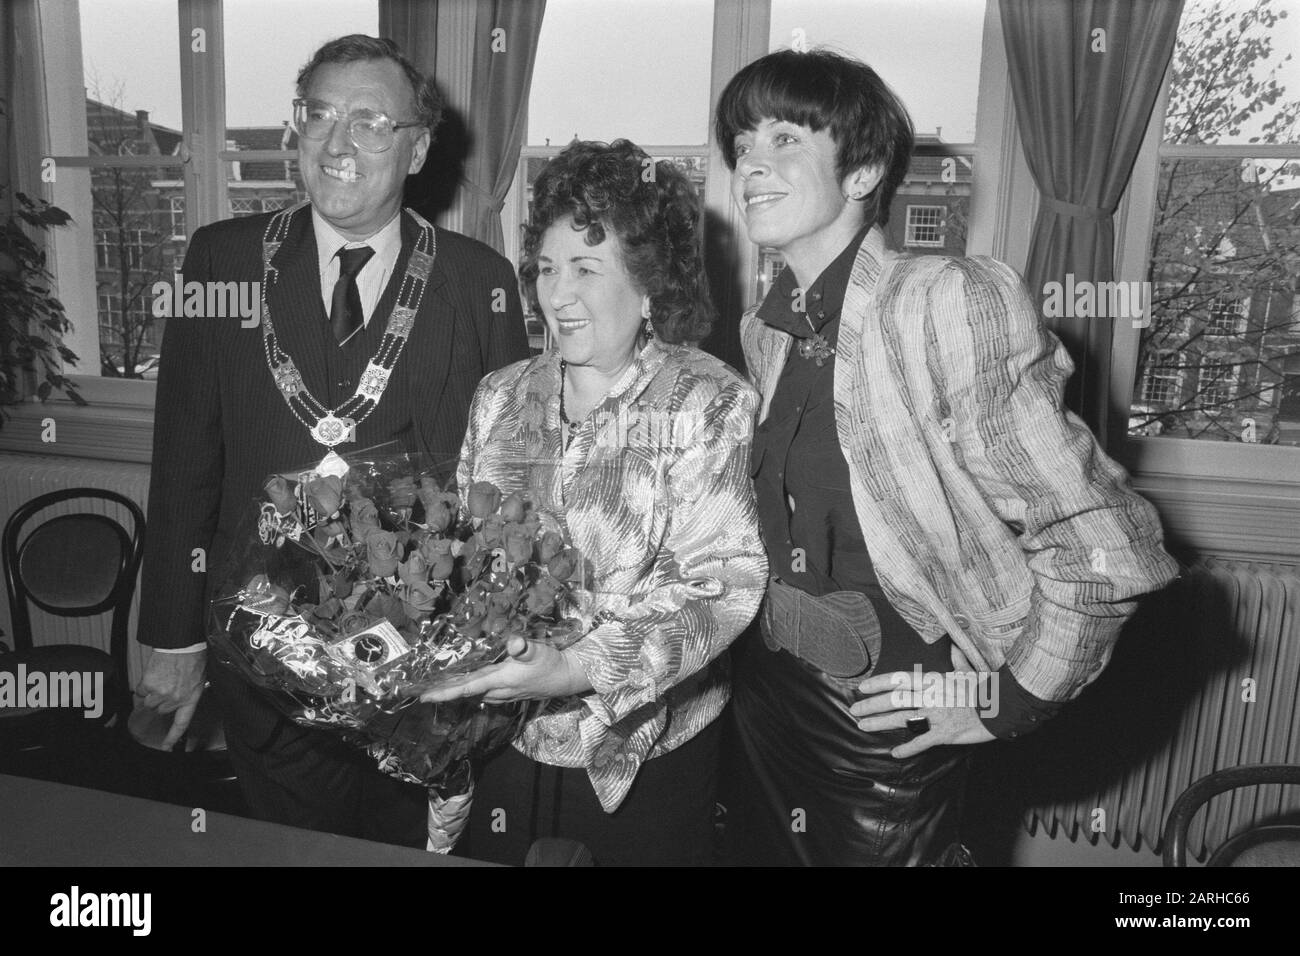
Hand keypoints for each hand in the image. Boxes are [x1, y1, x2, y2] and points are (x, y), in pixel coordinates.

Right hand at [135, 647, 206, 749]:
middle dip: (162, 700)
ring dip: (152, 692)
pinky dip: (144, 684)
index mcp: (191, 698)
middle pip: (161, 710)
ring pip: (149, 701)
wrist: (182, 643)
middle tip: (167, 685)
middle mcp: (176, 699)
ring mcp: (161, 693)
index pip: (181, 723)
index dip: (173, 737)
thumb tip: (183, 697)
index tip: (166, 747)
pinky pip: (140, 690)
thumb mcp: (199, 678)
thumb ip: (190, 692)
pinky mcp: (149, 685)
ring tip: (162, 678)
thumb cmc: (193, 656)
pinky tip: (155, 673)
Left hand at [419, 637, 591, 703]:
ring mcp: (505, 694)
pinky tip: (470, 687)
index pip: (467, 687)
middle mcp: (498, 690)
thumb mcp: (538, 651)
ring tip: (441, 688)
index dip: (445, 692)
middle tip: (424, 693)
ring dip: (458, 692)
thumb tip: (514, 642)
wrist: (567, 677)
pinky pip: (485, 694)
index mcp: (500, 679)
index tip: (425, 696)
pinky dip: (472, 690)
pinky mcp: (511, 692)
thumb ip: (524, 647)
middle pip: (466, 693)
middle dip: (445, 693)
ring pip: (475, 694)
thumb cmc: (551, 663)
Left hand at [849, 645, 995, 757]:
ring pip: (901, 719)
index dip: (879, 683)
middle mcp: (930, 696)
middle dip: (871, 705)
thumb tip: (954, 646)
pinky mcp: (945, 733)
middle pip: (894, 699)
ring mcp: (936, 715)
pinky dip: (908, 748)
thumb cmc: (985, 688)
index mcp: (933, 680)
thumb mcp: (969, 671)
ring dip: (880, 723)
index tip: (862, 687)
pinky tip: (895, 753)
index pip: (899, 679)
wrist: (1003, 707)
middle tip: (854, 710)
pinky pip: (922, 741)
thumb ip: (957, 660)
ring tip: (863, 726)